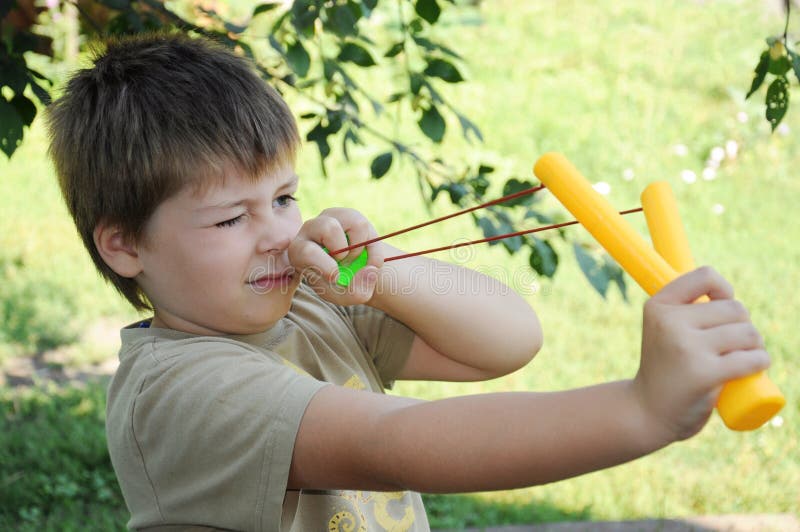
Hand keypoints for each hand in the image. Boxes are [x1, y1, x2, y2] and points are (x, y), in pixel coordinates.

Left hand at [288, 208, 384, 304]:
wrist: (355, 272)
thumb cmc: (342, 285)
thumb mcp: (347, 297)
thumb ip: (357, 292)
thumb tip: (370, 270)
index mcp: (299, 253)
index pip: (305, 251)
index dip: (324, 264)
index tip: (336, 277)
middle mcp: (310, 230)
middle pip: (326, 228)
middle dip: (343, 250)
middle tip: (345, 264)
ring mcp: (329, 219)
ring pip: (350, 223)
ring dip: (358, 248)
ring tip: (353, 259)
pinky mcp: (347, 215)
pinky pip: (363, 226)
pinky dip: (370, 245)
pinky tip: (365, 254)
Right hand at [633, 267, 769, 442]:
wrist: (648, 412)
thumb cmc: (665, 367)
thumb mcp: (663, 330)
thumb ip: (684, 308)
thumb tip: (724, 292)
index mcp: (658, 306)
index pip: (705, 276)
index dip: (724, 290)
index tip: (721, 308)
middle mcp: (670, 322)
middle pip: (735, 308)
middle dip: (742, 326)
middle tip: (731, 347)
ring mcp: (687, 347)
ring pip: (748, 333)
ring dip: (755, 346)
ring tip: (739, 359)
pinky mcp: (704, 373)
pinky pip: (752, 359)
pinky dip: (760, 363)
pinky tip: (754, 368)